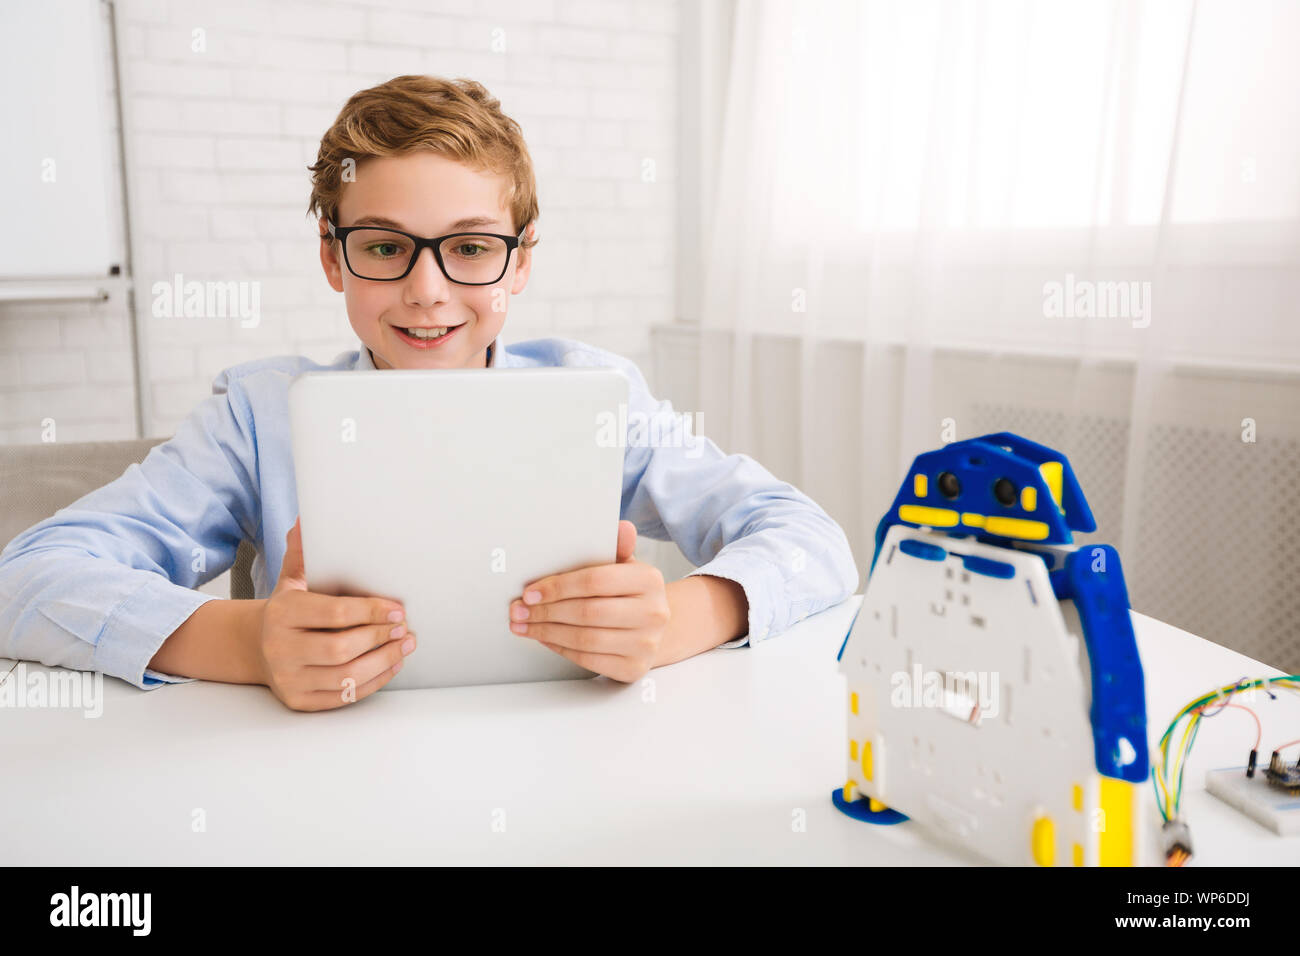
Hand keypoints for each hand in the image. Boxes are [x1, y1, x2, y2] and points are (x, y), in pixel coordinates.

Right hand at [254, 517, 415, 710]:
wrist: (255, 648)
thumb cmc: (286, 611)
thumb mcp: (291, 579)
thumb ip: (303, 553)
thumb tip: (307, 519)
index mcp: (281, 614)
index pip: (335, 613)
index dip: (371, 612)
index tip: (397, 608)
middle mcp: (280, 649)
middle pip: (341, 648)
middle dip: (380, 637)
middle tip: (404, 628)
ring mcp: (289, 678)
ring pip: (346, 676)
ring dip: (384, 661)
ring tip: (405, 645)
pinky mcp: (299, 701)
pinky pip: (344, 697)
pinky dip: (374, 681)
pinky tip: (391, 665)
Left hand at [508, 520, 669, 681]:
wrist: (656, 629)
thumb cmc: (630, 594)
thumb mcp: (625, 567)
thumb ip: (616, 547)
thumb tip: (622, 527)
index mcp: (649, 580)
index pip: (595, 581)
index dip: (557, 587)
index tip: (530, 592)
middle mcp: (653, 613)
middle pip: (587, 612)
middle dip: (545, 612)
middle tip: (519, 610)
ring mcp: (646, 644)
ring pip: (584, 639)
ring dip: (546, 632)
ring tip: (525, 625)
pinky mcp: (634, 669)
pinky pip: (588, 660)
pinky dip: (560, 648)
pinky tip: (545, 638)